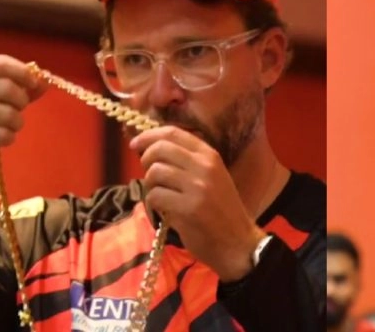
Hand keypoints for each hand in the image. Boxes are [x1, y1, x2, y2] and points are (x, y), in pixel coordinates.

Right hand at [0, 55, 46, 190]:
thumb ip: (20, 90)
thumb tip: (45, 81)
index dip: (22, 71)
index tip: (34, 83)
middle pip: (7, 87)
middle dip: (22, 102)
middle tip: (18, 112)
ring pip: (8, 113)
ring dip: (16, 124)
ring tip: (8, 129)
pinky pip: (2, 133)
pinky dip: (8, 138)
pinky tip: (0, 141)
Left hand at [130, 126, 265, 281]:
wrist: (237, 242)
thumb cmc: (221, 210)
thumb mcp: (212, 177)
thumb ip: (188, 162)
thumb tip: (151, 149)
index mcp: (210, 156)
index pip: (173, 133)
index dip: (149, 136)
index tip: (136, 145)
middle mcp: (205, 166)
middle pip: (160, 149)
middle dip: (145, 159)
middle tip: (148, 174)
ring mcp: (197, 187)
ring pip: (154, 172)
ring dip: (150, 185)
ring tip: (160, 196)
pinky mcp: (187, 208)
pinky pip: (154, 196)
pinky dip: (152, 204)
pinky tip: (162, 211)